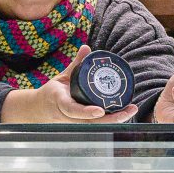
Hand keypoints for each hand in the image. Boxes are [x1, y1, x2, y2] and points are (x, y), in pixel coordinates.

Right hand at [0, 45, 139, 123]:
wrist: (41, 109)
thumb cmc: (52, 92)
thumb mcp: (61, 77)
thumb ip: (75, 64)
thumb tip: (86, 47)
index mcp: (61, 103)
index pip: (73, 110)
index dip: (87, 111)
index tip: (99, 111)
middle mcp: (70, 117)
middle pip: (93, 122)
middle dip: (112, 118)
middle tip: (129, 109)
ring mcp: (77, 122)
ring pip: (98, 125)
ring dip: (116, 119)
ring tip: (132, 109)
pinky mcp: (83, 123)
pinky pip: (99, 123)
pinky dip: (113, 118)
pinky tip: (126, 111)